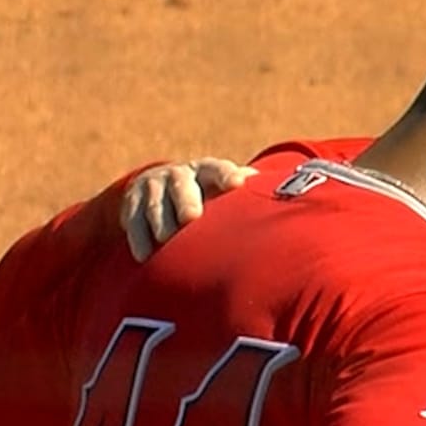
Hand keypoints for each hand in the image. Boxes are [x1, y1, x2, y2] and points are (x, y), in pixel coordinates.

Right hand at [121, 157, 255, 261]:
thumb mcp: (226, 192)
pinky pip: (131, 219)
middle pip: (181, 184)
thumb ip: (251, 197)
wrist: (163, 187)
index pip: (217, 169)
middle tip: (191, 217)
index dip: (226, 175)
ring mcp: (154, 186)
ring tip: (165, 239)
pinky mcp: (132, 202)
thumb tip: (293, 197)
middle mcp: (179, 174)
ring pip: (154, 202)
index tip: (238, 183)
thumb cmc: (210, 196)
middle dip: (186, 199)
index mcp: (206, 170)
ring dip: (158, 220)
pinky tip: (143, 255)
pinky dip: (137, 236)